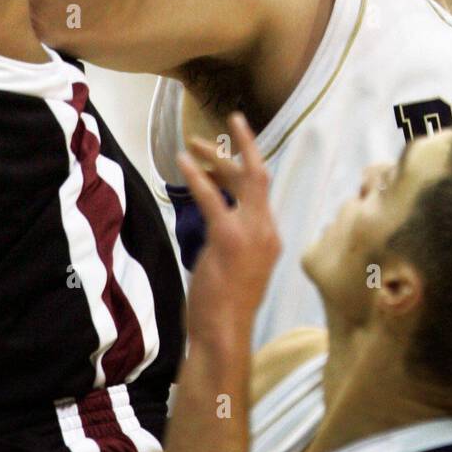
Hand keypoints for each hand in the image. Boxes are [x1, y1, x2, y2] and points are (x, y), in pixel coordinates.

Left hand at [178, 112, 281, 349]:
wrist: (225, 334)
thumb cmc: (224, 308)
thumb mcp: (235, 269)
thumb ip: (232, 243)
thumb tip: (216, 225)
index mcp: (270, 237)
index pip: (259, 192)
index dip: (241, 168)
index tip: (225, 155)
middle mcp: (267, 230)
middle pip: (259, 175)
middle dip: (245, 144)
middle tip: (231, 118)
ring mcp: (251, 233)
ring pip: (242, 178)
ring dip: (217, 156)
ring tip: (192, 142)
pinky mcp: (229, 238)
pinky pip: (213, 198)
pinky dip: (198, 177)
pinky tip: (182, 162)